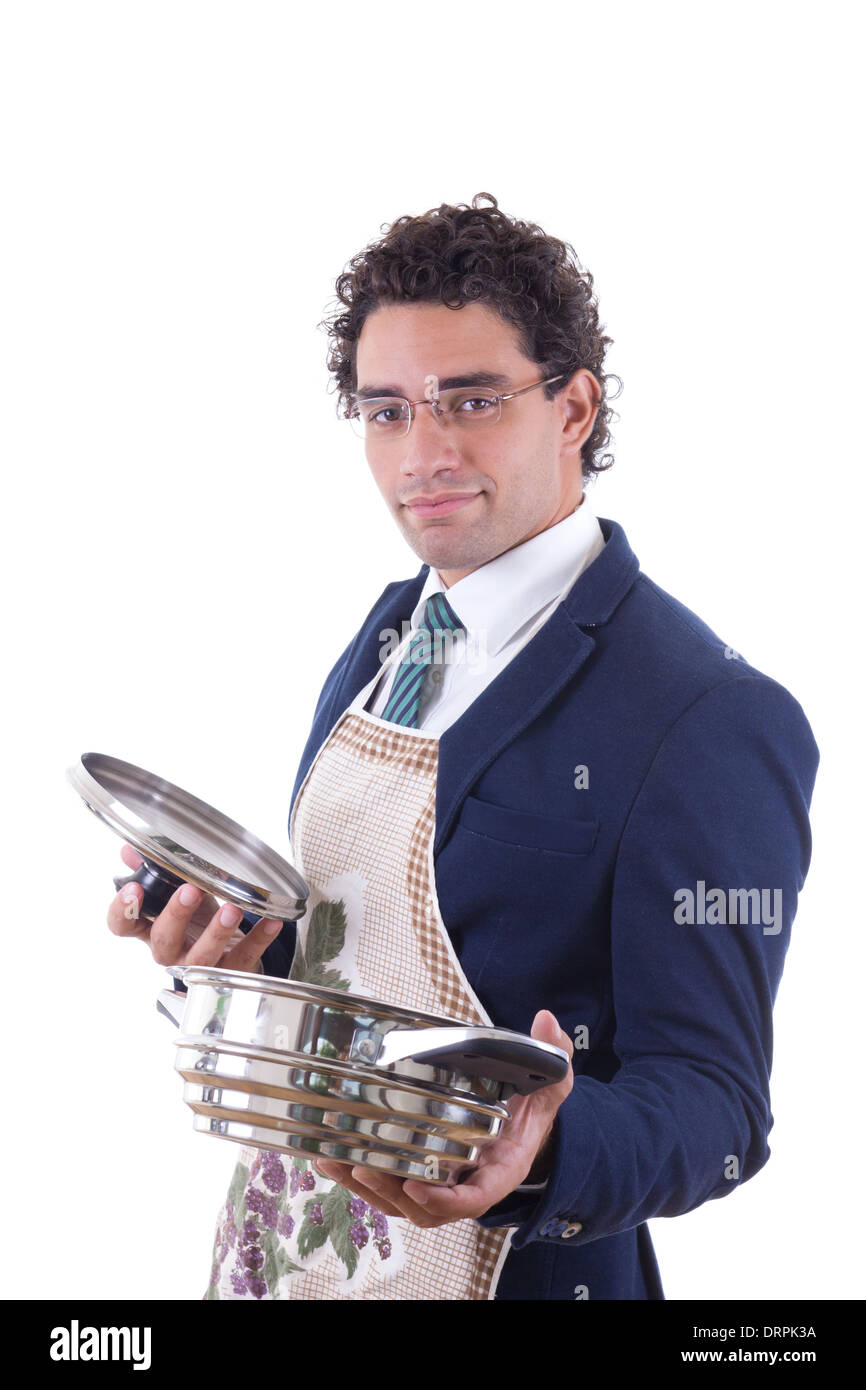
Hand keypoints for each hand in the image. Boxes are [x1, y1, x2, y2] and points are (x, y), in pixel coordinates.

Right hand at [106, 843, 283, 971]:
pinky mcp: (232, 971)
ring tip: (232, 908)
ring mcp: (201, 964)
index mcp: (151, 930)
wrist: (226, 956)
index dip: (123, 910)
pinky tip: (271, 921)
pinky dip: (260, 938)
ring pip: (203, 955)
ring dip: (217, 931)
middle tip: (190, 892)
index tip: (133, 889)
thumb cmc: (196, 923)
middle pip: (164, 939)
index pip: (123, 926)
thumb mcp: (175, 896)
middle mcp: (172, 951)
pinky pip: (246, 956)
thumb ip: (155, 872)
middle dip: (176, 915)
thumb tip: (130, 849)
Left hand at [311, 1009, 573, 1226]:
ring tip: (334, 1162)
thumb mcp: (553, 1081)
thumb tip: (548, 1022)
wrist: (525, 1121)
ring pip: (400, 1201)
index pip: (473, 1198)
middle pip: (426, 1207)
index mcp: (501, 1169)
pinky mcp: (423, 1172)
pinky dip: (359, 1177)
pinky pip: (389, 1185)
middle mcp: (469, 1183)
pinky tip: (329, 1156)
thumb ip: (554, 1057)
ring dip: (365, 1188)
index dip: (444, 1199)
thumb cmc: (535, 1105)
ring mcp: (443, 1181)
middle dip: (391, 1193)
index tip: (415, 1186)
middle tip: (361, 1166)